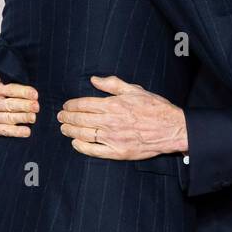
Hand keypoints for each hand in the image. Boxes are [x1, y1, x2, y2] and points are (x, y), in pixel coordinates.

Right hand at [0, 75, 38, 136]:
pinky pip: (4, 131)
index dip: (24, 92)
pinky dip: (17, 132)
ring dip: (23, 118)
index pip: (10, 89)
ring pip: (8, 118)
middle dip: (25, 106)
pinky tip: (27, 131)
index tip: (35, 95)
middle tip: (36, 107)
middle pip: (9, 104)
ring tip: (33, 118)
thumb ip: (9, 82)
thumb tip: (30, 86)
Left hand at [58, 76, 187, 159]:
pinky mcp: (118, 152)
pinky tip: (75, 143)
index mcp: (113, 104)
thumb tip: (94, 79)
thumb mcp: (135, 90)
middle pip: (80, 119)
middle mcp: (110, 121)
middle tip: (60, 117)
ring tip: (64, 129)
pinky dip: (82, 147)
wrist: (171, 129)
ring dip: (70, 131)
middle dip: (66, 118)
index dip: (71, 105)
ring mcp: (113, 138)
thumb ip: (112, 84)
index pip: (84, 104)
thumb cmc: (155, 108)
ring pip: (84, 134)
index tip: (65, 106)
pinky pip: (94, 151)